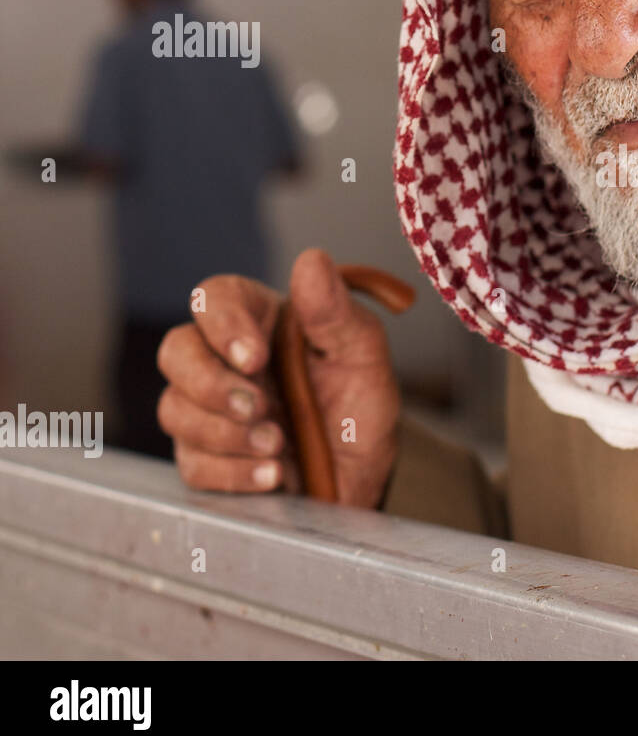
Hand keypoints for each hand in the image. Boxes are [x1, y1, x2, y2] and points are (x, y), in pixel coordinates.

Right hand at [156, 248, 401, 507]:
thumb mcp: (362, 355)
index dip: (222, 324)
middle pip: (176, 352)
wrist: (363, 475)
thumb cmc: (360, 407)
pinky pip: (192, 465)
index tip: (253, 356)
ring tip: (279, 445)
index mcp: (260, 321)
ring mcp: (209, 410)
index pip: (215, 298)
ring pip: (175, 410)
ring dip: (227, 433)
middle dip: (210, 384)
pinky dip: (233, 473)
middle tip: (259, 407)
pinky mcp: (206, 458)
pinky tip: (273, 475)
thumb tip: (311, 260)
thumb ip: (334, 311)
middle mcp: (225, 360)